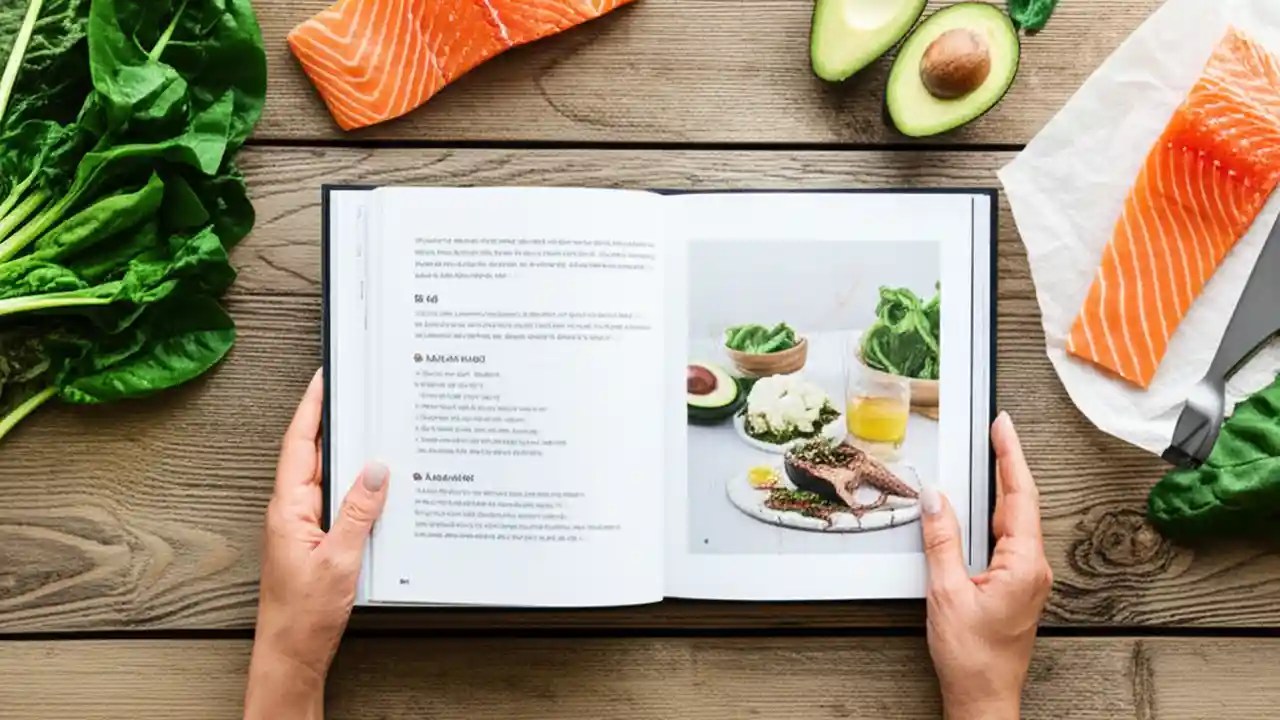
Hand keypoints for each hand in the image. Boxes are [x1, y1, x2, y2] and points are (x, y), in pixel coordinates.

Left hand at [244, 369, 389, 719]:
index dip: (311, 407)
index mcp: (289, 508)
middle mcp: (293, 511)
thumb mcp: (340, 559)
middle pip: (314, 454)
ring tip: (374, 431)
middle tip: (358, 393)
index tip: (324, 377)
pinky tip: (377, 488)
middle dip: (334, 422)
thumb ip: (359, 511)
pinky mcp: (317, 541)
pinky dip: (357, 489)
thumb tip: (375, 470)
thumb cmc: (303, 616)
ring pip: (328, 478)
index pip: (299, 443)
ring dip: (348, 457)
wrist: (292, 655)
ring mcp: (304, 526)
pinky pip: (337, 502)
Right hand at [919, 412, 1051, 719]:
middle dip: (1008, 462)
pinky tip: (982, 508)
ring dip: (1002, 486)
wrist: (983, 698)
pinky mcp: (1016, 586)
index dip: (1010, 455)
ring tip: (990, 457)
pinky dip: (995, 513)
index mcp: (1024, 564)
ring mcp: (1027, 577)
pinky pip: (1008, 538)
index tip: (1002, 426)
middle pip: (1021, 501)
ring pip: (1015, 519)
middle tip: (996, 430)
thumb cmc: (972, 658)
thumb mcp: (946, 592)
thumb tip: (934, 498)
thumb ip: (941, 541)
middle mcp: (1033, 567)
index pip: (1018, 495)